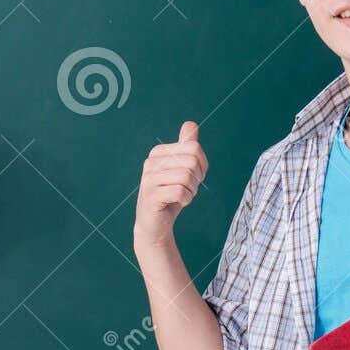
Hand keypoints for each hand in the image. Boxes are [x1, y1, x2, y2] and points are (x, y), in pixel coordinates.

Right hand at [134, 120, 206, 248]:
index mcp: (158, 153)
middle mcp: (150, 163)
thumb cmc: (170, 195)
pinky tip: (178, 203)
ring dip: (191, 190)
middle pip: (191, 161)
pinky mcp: (151, 197)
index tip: (193, 177)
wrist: (155, 225)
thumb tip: (191, 124)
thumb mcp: (181, 169)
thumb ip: (185, 146)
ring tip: (182, 196)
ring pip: (187, 177)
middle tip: (188, 189)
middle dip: (197, 178)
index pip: (193, 147)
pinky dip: (186, 199)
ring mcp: (148, 180)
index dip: (201, 165)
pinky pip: (181, 192)